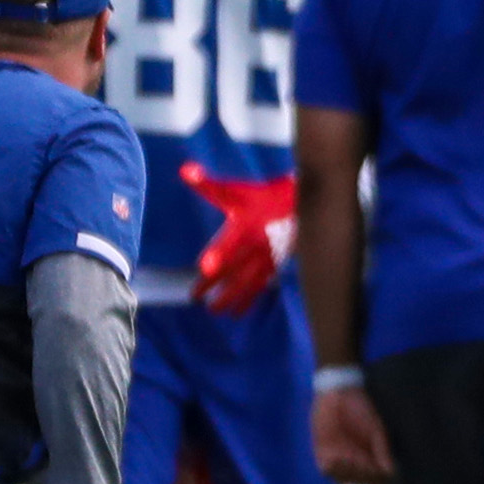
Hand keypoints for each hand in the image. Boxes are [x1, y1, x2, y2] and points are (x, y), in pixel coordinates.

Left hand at [180, 162, 297, 317]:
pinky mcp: (274, 266)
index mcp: (245, 227)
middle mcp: (256, 246)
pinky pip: (259, 286)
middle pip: (233, 268)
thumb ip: (208, 184)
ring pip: (246, 283)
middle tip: (195, 297)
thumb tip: (185, 170)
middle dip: (214, 284)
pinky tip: (237, 312)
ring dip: (229, 297)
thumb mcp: (234, 189)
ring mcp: (266, 259)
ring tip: (213, 311)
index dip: (219, 253)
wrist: (298, 205)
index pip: (230, 242)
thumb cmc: (261, 197)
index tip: (206, 267)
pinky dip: (248, 300)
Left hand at [313, 384, 391, 483]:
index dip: (376, 478)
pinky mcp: (323, 454)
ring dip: (345, 473)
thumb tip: (391, 472)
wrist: (337, 393)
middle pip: (360, 482)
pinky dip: (331, 469)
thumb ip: (382, 449)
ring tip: (344, 459)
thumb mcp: (375, 428)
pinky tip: (334, 459)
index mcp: (372, 456)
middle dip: (359, 476)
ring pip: (343, 479)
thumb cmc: (360, 408)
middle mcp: (356, 461)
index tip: (374, 469)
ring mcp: (340, 459)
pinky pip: (326, 470)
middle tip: (357, 460)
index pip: (377, 478)